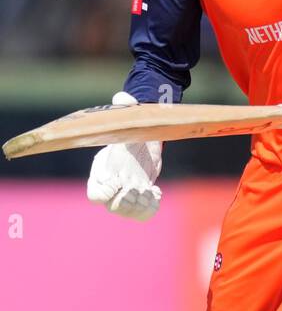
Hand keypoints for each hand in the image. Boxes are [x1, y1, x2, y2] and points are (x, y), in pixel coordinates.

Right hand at [87, 92, 162, 219]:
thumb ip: (123, 110)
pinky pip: (143, 214)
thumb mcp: (128, 122)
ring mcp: (126, 196)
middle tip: (140, 188)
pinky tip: (156, 193)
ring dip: (141, 205)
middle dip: (128, 201)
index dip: (106, 195)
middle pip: (114, 208)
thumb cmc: (131, 133)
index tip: (121, 183)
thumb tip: (122, 96)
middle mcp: (111, 189)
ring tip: (150, 191)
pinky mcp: (140, 200)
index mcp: (102, 174)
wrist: (145, 143)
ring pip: (129, 213)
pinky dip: (150, 208)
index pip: (95, 196)